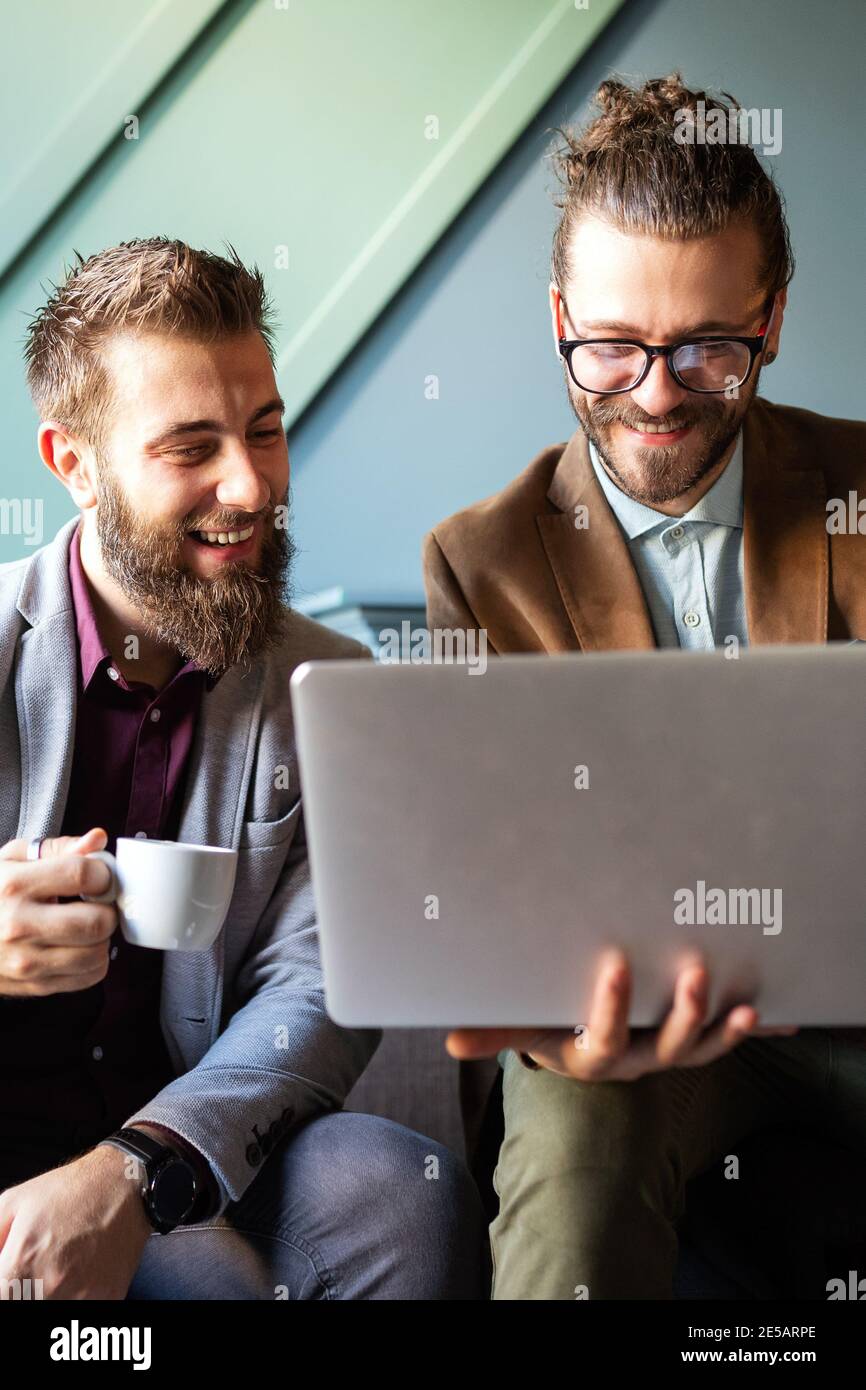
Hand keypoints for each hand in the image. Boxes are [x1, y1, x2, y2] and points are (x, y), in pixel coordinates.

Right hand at [0, 828, 117, 996]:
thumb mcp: (11, 859)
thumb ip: (58, 848)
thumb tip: (97, 840)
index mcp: (14, 886)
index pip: (81, 875)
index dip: (102, 873)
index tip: (100, 875)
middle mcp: (19, 926)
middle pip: (97, 921)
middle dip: (107, 908)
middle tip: (97, 902)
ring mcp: (26, 961)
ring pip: (97, 953)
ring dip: (102, 937)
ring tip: (86, 923)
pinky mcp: (34, 985)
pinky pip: (89, 977)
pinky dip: (94, 961)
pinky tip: (78, 945)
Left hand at [0, 1143, 151, 1299]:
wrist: (124, 1185)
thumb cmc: (70, 1190)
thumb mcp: (11, 1203)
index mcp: (21, 1262)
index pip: (0, 1298)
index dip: (3, 1285)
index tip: (9, 1275)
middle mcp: (51, 1285)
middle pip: (23, 1303)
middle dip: (22, 1288)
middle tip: (33, 1268)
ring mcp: (81, 1296)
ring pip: (51, 1308)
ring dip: (48, 1294)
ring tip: (58, 1268)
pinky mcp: (107, 1300)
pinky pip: (78, 1309)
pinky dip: (74, 1296)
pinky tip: (79, 1273)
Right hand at [445, 949, 799, 1080]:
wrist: (577, 1044)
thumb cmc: (548, 1025)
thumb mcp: (521, 1026)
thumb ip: (493, 1030)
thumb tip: (451, 1042)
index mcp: (593, 1055)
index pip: (604, 1036)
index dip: (612, 1005)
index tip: (617, 964)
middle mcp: (636, 1060)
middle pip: (667, 1046)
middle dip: (684, 1012)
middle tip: (695, 972)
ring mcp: (666, 1052)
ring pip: (700, 1047)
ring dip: (723, 1028)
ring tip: (743, 1006)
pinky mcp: (689, 1042)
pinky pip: (723, 1040)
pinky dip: (749, 1031)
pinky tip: (776, 1015)